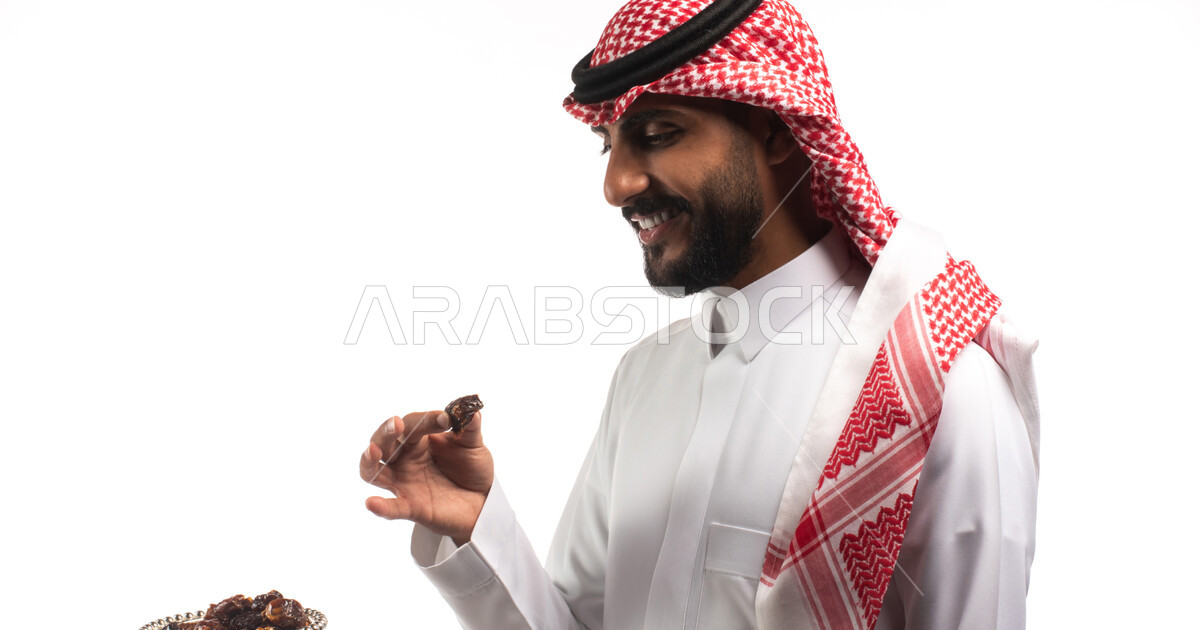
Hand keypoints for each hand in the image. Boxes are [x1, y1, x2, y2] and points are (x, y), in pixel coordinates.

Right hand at [359, 409, 492, 544]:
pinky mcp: (412, 507)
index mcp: (418, 440)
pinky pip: (393, 508)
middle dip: (385, 431)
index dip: (425, 420)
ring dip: (369, 461)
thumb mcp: (473, 446)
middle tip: (396, 423)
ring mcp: (405, 483)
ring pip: (373, 472)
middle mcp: (404, 459)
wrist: (482, 501)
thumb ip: (470, 430)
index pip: (412, 424)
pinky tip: (372, 503)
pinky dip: (382, 507)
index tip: (446, 419)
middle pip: (383, 443)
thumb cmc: (471, 469)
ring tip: (374, 451)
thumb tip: (472, 411)